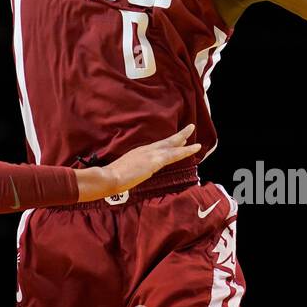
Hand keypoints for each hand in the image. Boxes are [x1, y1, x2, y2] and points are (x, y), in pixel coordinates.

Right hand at [77, 125, 199, 201]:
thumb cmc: (110, 177)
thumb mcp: (121, 171)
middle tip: (190, 128)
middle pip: (166, 142)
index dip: (168, 143)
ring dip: (185, 142)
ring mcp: (150, 155)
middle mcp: (145, 150)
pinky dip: (185, 151)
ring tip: (197, 141)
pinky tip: (194, 149)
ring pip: (172, 147)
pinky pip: (174, 155)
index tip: (177, 140)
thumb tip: (130, 175)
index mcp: (138, 153)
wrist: (108, 177)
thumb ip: (129, 171)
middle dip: (179, 137)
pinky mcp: (154, 161)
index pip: (157, 147)